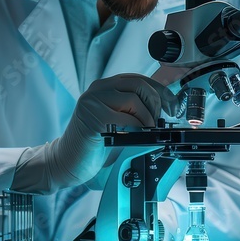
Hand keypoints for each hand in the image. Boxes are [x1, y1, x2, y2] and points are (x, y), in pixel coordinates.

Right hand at [12, 74, 178, 193]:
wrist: (65, 161)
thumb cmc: (93, 144)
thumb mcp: (117, 121)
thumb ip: (133, 110)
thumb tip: (165, 108)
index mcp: (104, 87)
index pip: (139, 79)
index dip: (161, 91)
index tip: (174, 106)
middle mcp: (97, 89)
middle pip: (139, 85)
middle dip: (156, 104)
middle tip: (157, 122)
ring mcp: (93, 101)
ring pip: (134, 99)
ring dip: (147, 118)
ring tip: (145, 131)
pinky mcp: (93, 118)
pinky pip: (126, 119)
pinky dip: (138, 129)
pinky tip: (136, 137)